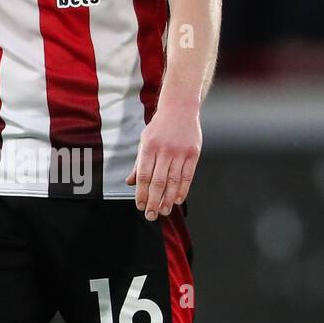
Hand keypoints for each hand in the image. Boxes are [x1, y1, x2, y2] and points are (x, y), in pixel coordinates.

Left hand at [125, 103, 200, 219]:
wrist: (180, 107)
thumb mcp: (145, 141)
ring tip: (164, 211)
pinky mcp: (193, 153)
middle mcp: (164, 150)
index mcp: (149, 147)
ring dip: (168, 199)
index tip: (140, 206)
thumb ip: (139, 164)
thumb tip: (130, 183)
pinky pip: (188, 175)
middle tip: (151, 215)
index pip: (144, 175)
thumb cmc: (160, 127)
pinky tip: (177, 200)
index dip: (141, 193)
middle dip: (154, 201)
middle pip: (158, 181)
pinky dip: (182, 189)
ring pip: (173, 181)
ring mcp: (180, 151)